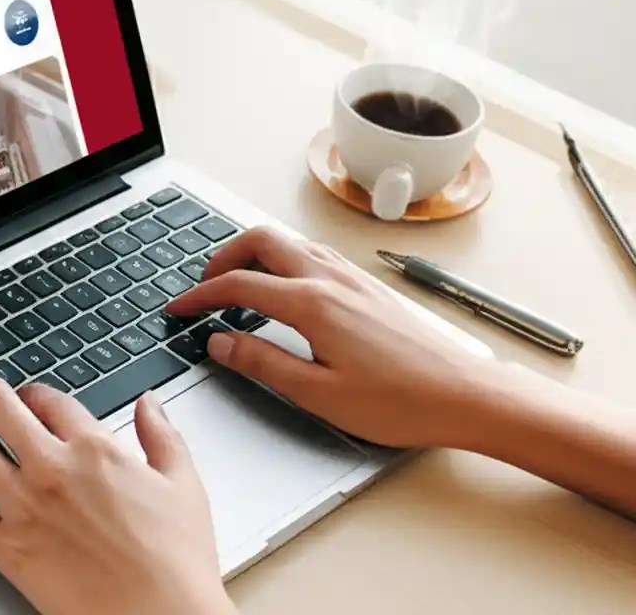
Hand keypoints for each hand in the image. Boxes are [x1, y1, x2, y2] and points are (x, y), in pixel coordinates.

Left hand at [0, 380, 233, 614]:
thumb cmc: (175, 561)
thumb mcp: (183, 486)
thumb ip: (162, 437)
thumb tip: (149, 406)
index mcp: (96, 449)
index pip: (51, 401)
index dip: (35, 394)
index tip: (30, 396)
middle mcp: (53, 468)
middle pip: (1, 409)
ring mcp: (24, 504)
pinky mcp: (5, 545)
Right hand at [167, 227, 493, 449]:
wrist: (465, 395)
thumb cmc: (400, 402)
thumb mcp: (318, 394)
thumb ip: (262, 363)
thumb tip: (221, 344)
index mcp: (312, 304)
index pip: (239, 284)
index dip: (200, 296)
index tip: (178, 308)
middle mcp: (330, 279)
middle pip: (260, 241)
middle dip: (222, 258)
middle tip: (202, 288)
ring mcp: (351, 277)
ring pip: (288, 242)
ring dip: (252, 255)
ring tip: (235, 286)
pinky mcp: (366, 286)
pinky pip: (311, 254)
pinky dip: (281, 260)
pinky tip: (282, 289)